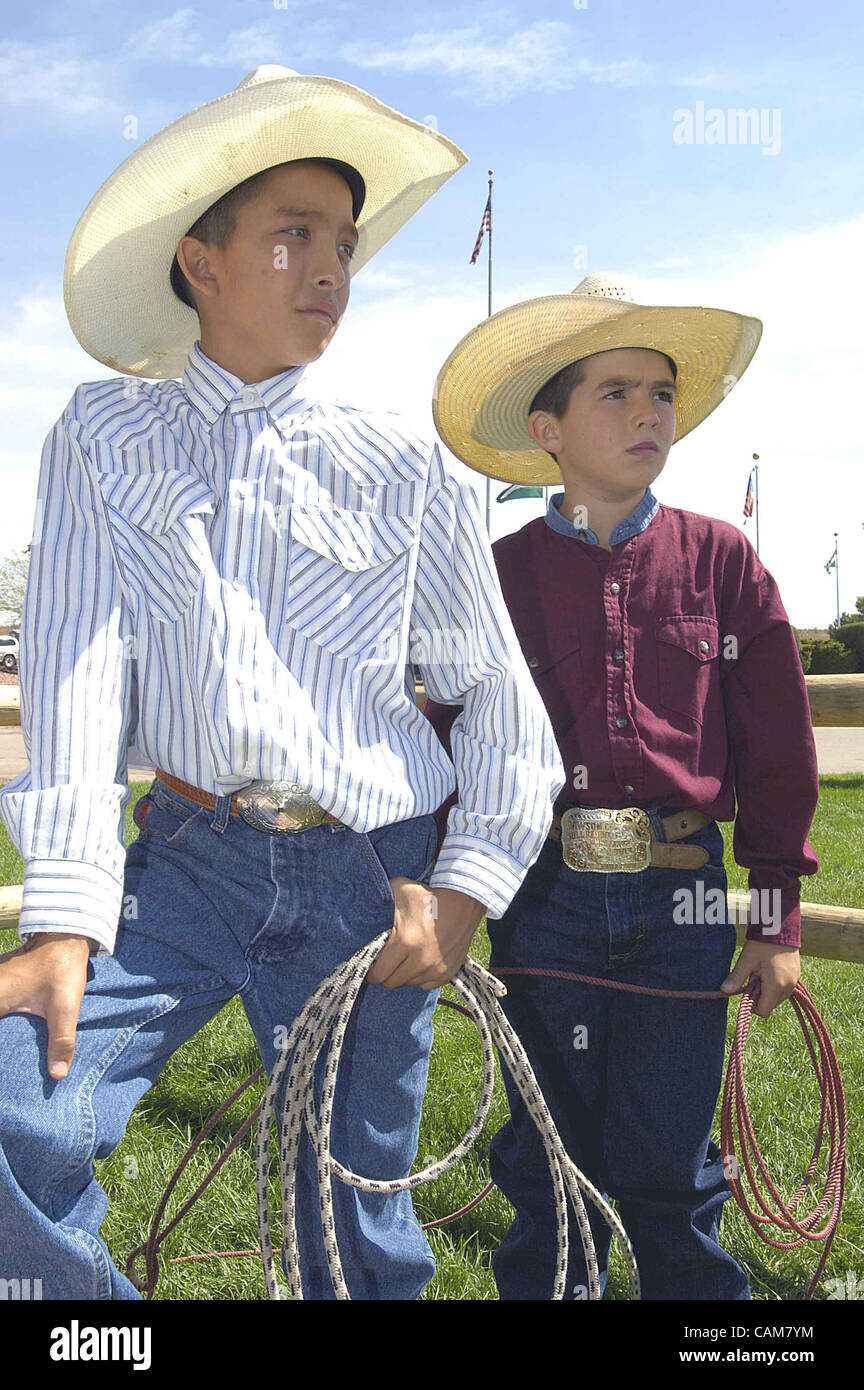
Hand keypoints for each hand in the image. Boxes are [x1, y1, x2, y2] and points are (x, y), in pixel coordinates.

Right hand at [0, 933, 92, 1078]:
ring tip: (9, 1059)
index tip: (2, 1071)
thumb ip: (61, 1041)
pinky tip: (10, 1032)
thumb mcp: (64, 1008)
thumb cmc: (61, 969)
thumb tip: (57, 1075)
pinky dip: (3, 1017)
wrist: (64, 936)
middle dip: (1, 1041)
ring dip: (3, 1032)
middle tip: (7, 1069)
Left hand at [366, 881, 485, 990]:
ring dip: (404, 974)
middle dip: (387, 973)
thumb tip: (359, 907)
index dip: (372, 971)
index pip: (378, 974)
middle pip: (391, 983)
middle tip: (388, 960)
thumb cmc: (428, 896)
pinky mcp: (447, 973)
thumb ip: (378, 900)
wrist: (464, 901)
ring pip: (409, 984)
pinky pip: (425, 985)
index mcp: (404, 942)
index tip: (373, 964)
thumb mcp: (400, 890)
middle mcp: (420, 961)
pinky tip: (421, 961)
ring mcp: (435, 969)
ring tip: (406, 957)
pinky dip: (421, 976)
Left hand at [720, 940, 800, 1017]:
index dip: (752, 1005)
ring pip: (777, 998)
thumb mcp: (746, 960)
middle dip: (759, 996)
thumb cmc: (762, 943)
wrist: (780, 927)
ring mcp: (795, 982)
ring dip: (767, 990)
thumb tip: (724, 991)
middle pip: (770, 1005)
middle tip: (753, 977)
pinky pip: (784, 989)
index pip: (763, 1011)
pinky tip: (769, 970)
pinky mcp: (797, 976)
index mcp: (776, 986)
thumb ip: (736, 978)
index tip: (746, 990)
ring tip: (761, 972)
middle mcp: (788, 987)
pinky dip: (775, 985)